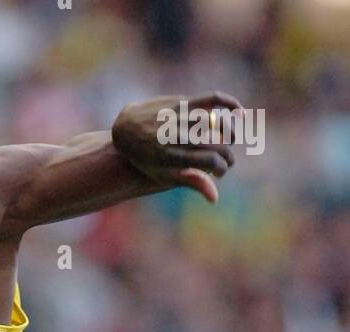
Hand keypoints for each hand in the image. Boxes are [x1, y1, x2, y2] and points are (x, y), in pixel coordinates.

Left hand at [112, 92, 241, 203]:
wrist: (126, 128)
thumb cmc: (146, 158)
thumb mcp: (164, 175)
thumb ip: (191, 182)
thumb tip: (215, 198)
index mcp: (174, 157)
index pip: (211, 161)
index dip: (222, 167)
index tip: (221, 171)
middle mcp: (178, 136)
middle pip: (217, 143)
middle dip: (228, 155)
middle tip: (228, 160)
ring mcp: (181, 117)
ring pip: (217, 123)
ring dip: (229, 133)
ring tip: (228, 141)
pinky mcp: (182, 101)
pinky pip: (212, 98)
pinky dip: (229, 103)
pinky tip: (239, 113)